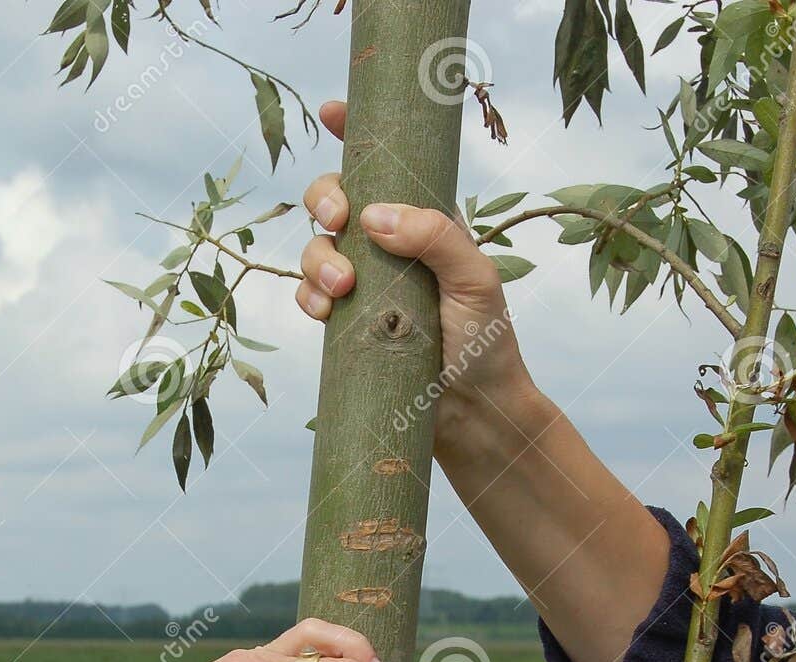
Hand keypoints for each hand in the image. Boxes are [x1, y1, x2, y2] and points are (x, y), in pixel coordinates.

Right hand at [298, 101, 532, 451]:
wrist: (474, 416)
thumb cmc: (486, 343)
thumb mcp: (475, 278)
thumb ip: (434, 236)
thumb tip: (372, 215)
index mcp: (422, 224)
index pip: (385, 168)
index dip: (354, 133)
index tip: (332, 112)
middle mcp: (388, 250)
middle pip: (335, 202)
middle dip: (324, 200)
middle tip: (338, 220)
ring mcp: (364, 289)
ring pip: (316, 250)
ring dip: (317, 259)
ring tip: (343, 289)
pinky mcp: (346, 329)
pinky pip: (310, 299)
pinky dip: (309, 298)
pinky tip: (326, 312)